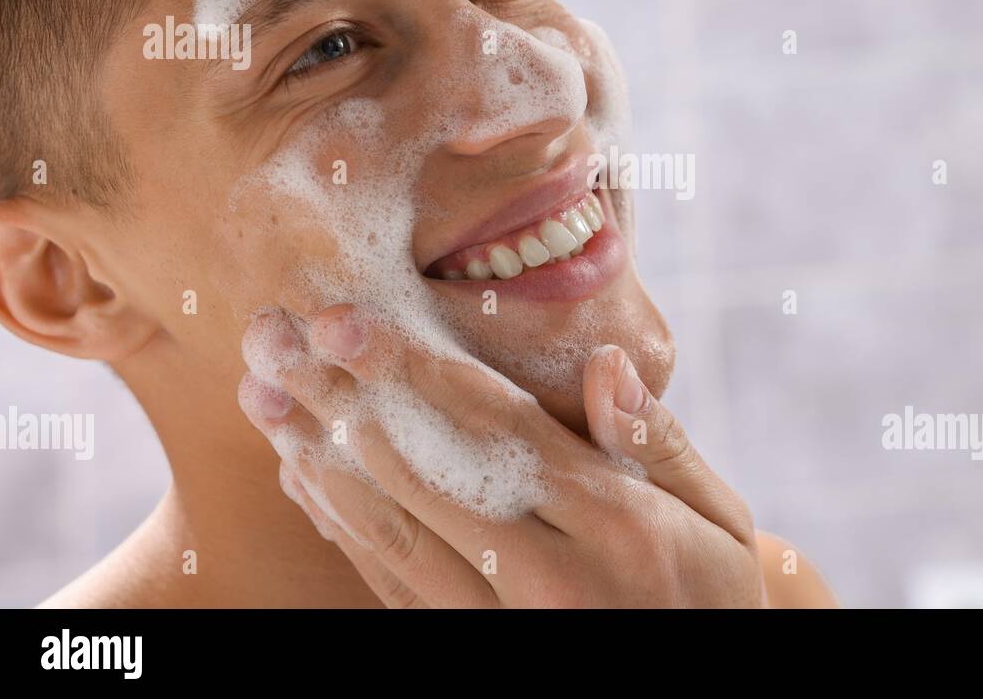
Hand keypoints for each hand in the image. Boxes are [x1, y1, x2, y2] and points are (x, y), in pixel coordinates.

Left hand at [237, 304, 765, 607]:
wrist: (702, 681)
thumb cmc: (712, 589)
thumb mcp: (718, 516)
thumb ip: (658, 442)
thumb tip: (607, 364)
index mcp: (614, 524)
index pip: (495, 431)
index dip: (413, 371)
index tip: (344, 320)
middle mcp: (546, 577)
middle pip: (421, 475)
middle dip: (340, 399)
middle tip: (274, 338)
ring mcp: (500, 623)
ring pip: (389, 532)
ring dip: (318, 457)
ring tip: (264, 394)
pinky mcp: (471, 648)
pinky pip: (391, 586)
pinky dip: (340, 528)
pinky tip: (303, 475)